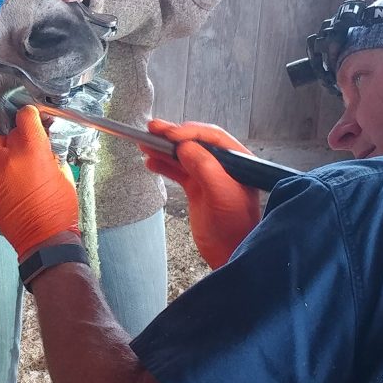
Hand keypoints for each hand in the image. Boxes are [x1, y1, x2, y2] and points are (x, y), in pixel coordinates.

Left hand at [0, 105, 79, 257]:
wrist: (43, 238)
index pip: (26, 116)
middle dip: (21, 138)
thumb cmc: (59, 210)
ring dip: (3, 145)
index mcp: (35, 150)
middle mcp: (11, 155)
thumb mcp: (63, 175)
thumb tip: (44, 145)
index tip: (33, 120)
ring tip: (11, 156)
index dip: (31, 116)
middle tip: (28, 150)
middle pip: (11, 132)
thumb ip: (51, 155)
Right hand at [143, 119, 260, 268]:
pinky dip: (164, 166)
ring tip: (144, 144)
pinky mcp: (197, 189)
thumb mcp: (223, 194)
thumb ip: (205, 168)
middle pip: (195, 142)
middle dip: (173, 135)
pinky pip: (178, 171)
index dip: (189, 132)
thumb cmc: (235, 227)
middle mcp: (223, 165)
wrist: (231, 253)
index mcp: (237, 160)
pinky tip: (151, 163)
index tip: (169, 134)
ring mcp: (209, 177)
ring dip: (164, 149)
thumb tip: (185, 147)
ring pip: (183, 156)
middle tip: (152, 128)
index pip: (211, 137)